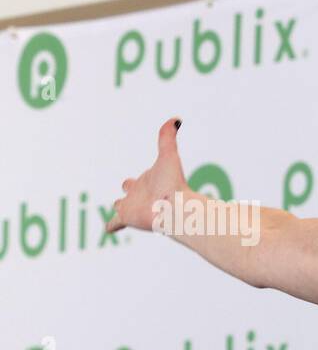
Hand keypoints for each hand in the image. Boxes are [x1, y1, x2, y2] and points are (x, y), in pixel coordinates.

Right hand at [107, 116, 189, 234]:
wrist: (175, 207)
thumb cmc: (174, 184)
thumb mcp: (168, 156)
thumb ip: (167, 138)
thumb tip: (176, 119)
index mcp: (147, 182)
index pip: (137, 180)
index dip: (138, 180)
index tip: (139, 179)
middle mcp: (139, 195)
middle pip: (129, 191)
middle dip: (129, 190)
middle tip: (130, 190)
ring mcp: (132, 207)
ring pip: (121, 207)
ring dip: (120, 208)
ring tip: (120, 210)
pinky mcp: (127, 218)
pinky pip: (114, 224)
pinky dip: (111, 226)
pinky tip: (109, 230)